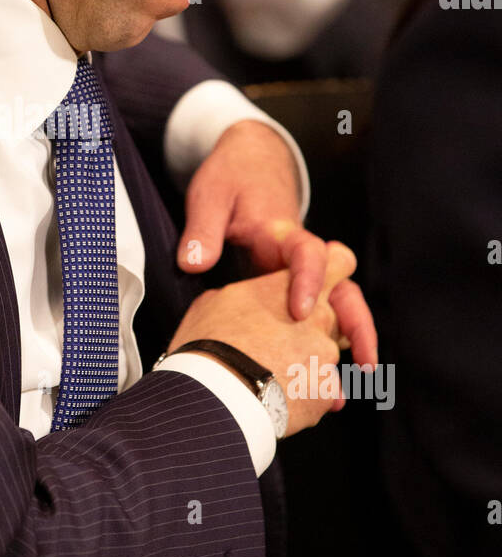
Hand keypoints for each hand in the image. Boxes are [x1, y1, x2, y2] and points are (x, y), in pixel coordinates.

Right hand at [165, 241, 369, 437]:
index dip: (333, 274)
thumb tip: (240, 304)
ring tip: (265, 382)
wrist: (217, 396)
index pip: (340, 262)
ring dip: (302, 368)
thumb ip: (243, 295)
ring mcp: (327, 357)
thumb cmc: (210, 342)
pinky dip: (302, 400)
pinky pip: (319, 394)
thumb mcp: (213, 302)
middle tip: (272, 347)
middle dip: (308, 332)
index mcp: (294, 286)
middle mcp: (321, 317)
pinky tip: (272, 404)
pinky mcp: (326, 394)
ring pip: (322, 359)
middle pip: (329, 319)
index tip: (319, 288)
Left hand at [176, 120, 377, 368]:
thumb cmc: (231, 179)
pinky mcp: (295, 289)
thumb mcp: (211, 195)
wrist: (250, 163)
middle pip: (343, 288)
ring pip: (337, 310)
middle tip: (363, 364)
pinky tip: (321, 388)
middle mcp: (301, 256)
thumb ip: (203, 229)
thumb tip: (193, 262)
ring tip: (343, 393)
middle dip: (355, 324)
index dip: (309, 280)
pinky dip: (323, 351)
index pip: (307, 253)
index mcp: (283, 232)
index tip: (303, 310)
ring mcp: (302, 275)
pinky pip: (318, 320)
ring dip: (347, 346)